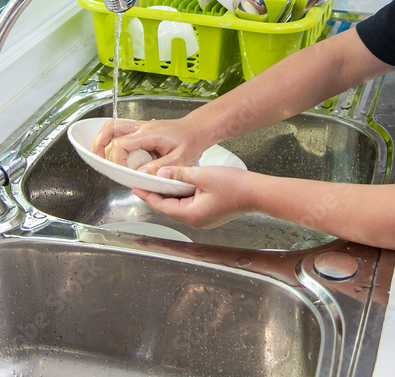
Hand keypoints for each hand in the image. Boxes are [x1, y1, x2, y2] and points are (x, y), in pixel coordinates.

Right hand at [91, 118, 209, 172]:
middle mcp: (142, 127)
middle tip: (97, 158)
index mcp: (149, 134)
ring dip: (103, 139)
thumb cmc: (191, 141)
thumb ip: (159, 167)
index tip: (124, 171)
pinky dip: (113, 140)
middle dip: (99, 143)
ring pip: (113, 126)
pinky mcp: (142, 130)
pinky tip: (116, 154)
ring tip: (101, 156)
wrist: (198, 129)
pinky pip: (122, 131)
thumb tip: (140, 174)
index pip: (122, 144)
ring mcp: (141, 126)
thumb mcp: (180, 159)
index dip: (118, 159)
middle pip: (111, 127)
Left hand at [133, 165, 254, 228]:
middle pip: (170, 207)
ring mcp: (204, 218)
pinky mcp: (211, 213)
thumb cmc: (235, 186)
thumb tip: (162, 175)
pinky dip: (183, 195)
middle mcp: (196, 220)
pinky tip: (181, 184)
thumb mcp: (202, 175)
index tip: (136, 188)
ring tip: (159, 181)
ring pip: (180, 205)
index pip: (162, 206)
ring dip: (171, 194)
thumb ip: (180, 175)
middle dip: (157, 194)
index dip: (148, 195)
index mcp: (191, 214)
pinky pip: (191, 204)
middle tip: (144, 183)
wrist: (258, 193)